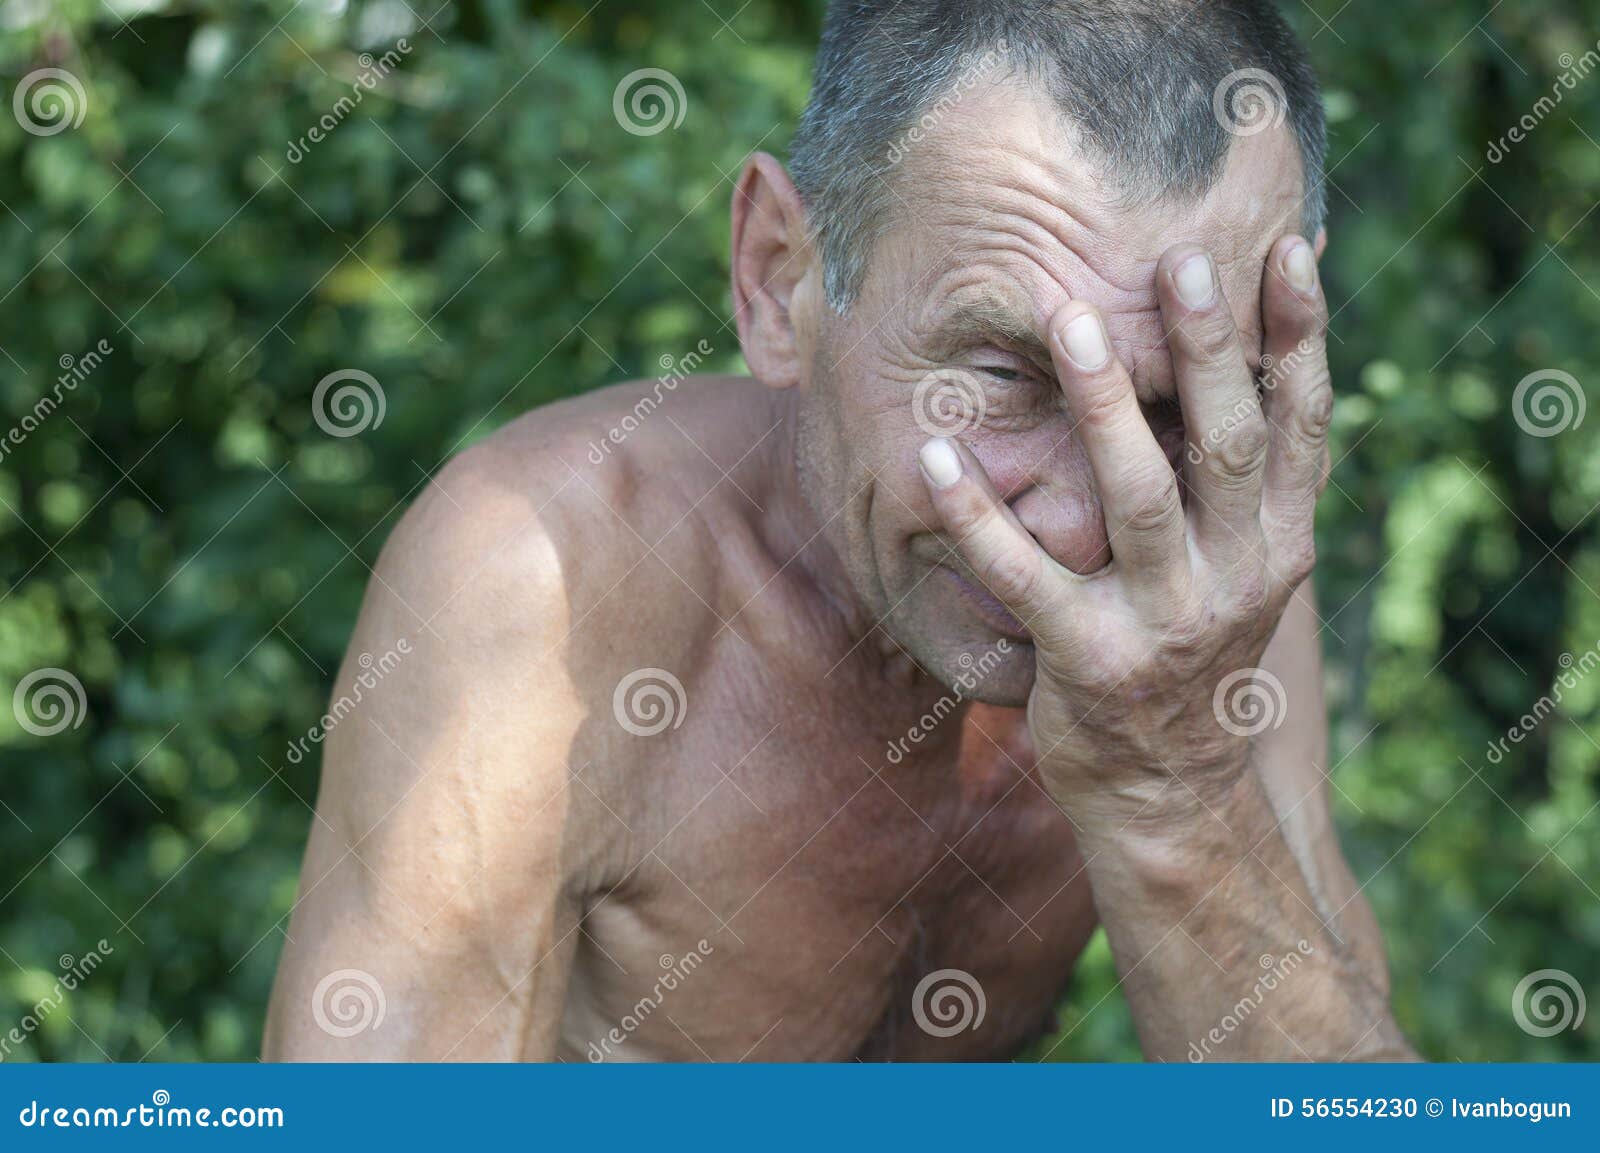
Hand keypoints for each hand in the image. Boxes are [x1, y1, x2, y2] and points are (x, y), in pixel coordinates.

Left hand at [917, 237, 1331, 831]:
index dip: (1301, 339)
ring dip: (1105, 408)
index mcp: (1279, 544)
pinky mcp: (1088, 661)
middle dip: (1208, 350)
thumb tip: (1243, 366)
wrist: (1169, 793)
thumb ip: (1239, 486)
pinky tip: (936, 456)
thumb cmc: (1191, 651)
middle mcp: (1237, 577)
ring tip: (1072, 323)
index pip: (1302, 427)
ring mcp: (1165, 623)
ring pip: (1139, 498)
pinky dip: (980, 516)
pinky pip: (1026, 577)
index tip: (1288, 249)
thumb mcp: (1241, 572)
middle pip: (1230, 445)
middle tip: (1181, 258)